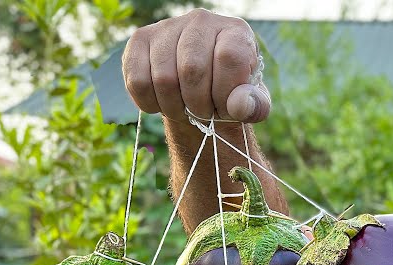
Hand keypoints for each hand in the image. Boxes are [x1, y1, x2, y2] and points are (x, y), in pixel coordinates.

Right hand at [122, 9, 270, 124]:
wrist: (201, 88)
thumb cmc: (230, 93)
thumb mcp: (252, 102)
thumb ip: (255, 106)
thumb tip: (239, 106)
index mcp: (235, 31)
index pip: (229, 58)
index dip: (226, 93)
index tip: (226, 108)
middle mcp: (201, 20)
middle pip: (192, 69)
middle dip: (199, 105)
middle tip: (204, 114)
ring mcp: (168, 27)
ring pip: (163, 78)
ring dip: (175, 107)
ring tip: (186, 110)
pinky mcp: (140, 40)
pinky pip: (137, 80)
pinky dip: (150, 103)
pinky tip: (164, 103)